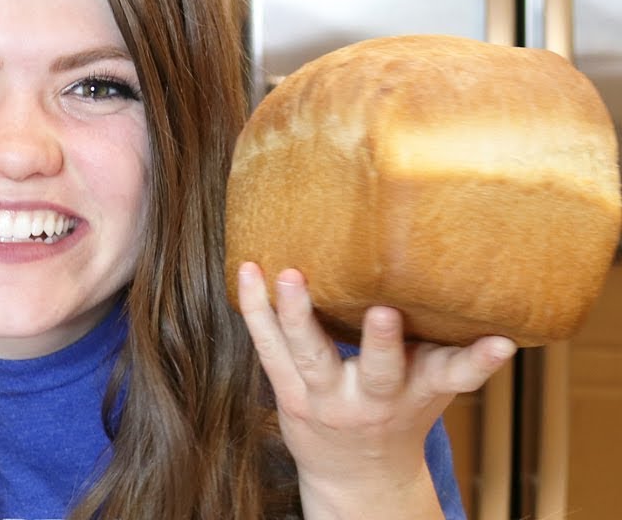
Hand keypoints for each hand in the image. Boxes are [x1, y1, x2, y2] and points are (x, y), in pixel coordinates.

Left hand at [236, 262, 514, 515]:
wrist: (356, 475)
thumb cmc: (398, 413)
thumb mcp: (430, 386)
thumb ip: (449, 348)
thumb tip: (488, 292)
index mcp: (418, 391)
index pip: (456, 376)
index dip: (479, 361)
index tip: (500, 342)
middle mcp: (373, 399)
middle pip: (378, 371)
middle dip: (381, 342)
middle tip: (384, 310)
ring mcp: (325, 397)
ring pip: (309, 355)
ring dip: (297, 314)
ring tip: (289, 276)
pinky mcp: (287, 391)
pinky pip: (267, 347)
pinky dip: (256, 309)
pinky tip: (247, 271)